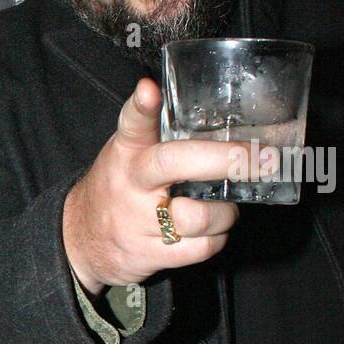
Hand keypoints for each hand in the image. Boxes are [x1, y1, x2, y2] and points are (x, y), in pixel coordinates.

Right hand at [63, 78, 265, 293]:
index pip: (131, 124)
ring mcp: (138, 221)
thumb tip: (218, 115)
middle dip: (225, 159)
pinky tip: (210, 232)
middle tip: (262, 158)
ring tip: (225, 209)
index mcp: (126, 152)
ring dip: (226, 213)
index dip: (141, 106)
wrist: (82, 239)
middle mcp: (130, 183)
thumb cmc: (120, 188)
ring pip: (200, 216)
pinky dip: (215, 240)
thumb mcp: (128, 153)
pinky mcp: (148, 253)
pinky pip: (200, 248)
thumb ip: (160, 134)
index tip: (148, 90)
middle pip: (174, 164)